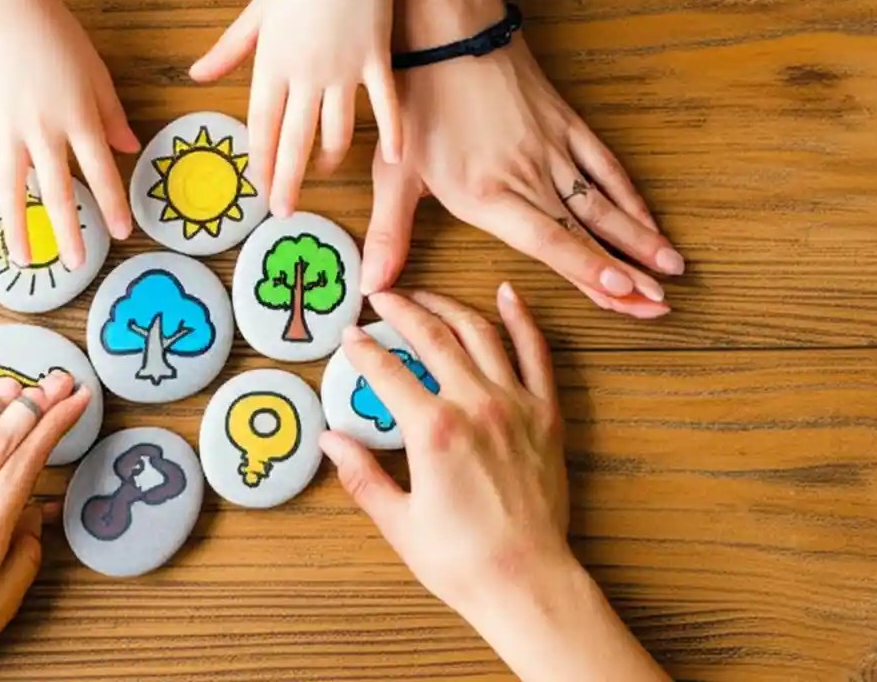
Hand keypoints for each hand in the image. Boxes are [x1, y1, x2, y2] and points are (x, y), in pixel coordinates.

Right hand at [0, 0, 139, 268]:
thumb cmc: (60, 40)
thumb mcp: (98, 76)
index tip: (123, 233)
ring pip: (11, 188)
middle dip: (67, 231)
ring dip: (17, 227)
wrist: (12, 12)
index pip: (100, 172)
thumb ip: (112, 117)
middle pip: (56, 191)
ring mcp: (7, 130)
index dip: (113, 205)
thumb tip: (129, 149)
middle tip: (75, 264)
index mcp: (78, 120)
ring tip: (24, 260)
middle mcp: (43, 132)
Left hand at [190, 0, 403, 214]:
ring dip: (330, 159)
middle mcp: (306, 75)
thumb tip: (197, 75)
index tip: (258, 188)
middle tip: (283, 211)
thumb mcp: (256, 14)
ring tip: (325, 175)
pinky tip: (395, 158)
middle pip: (295, 140)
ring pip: (336, 130)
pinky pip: (385, 105)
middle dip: (288, 181)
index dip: (260, 162)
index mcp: (273, 65)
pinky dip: (392, 132)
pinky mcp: (376, 61)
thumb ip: (228, 51)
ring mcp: (344, 71)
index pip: (262, 126)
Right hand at [320, 285, 568, 612]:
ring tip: (426, 295)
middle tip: (382, 297)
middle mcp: (475, 405)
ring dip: (449, 306)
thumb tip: (330, 441)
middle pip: (433, 336)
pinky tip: (508, 294)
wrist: (527, 581)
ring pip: (480, 333)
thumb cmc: (463, 560)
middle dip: (402, 309)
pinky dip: (522, 319)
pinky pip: (536, 353)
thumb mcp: (397, 521)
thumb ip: (361, 473)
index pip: (386, 370)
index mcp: (433, 430)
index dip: (363, 348)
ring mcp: (515, 405)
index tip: (350, 334)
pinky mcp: (546, 415)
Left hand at [362, 0, 683, 317]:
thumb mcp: (393, 173)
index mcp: (486, 194)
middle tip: (660, 307)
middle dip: (626, 274)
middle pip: (585, 232)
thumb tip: (372, 287)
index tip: (622, 292)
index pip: (546, 240)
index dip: (584, 269)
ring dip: (639, 239)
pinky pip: (606, 166)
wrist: (450, 33)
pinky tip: (648, 220)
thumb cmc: (420, 101)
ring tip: (671, 271)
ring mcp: (552, 150)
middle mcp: (527, 176)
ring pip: (604, 202)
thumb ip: (389, 234)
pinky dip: (631, 196)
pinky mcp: (565, 127)